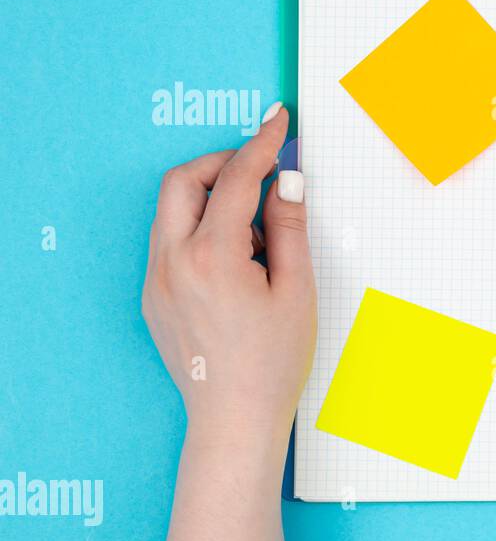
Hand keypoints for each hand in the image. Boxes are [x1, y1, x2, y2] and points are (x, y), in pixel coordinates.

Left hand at [142, 104, 315, 461]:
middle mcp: (172, 263)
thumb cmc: (272, 364)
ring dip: (211, 197)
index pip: (237, 179)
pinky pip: (170, 241)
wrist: (234, 418)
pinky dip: (200, 229)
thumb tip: (287, 181)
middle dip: (222, 162)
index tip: (277, 122)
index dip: (262, 144)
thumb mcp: (297, 290)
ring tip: (256, 227)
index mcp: (212, 258)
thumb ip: (289, 227)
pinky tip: (237, 258)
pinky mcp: (153, 296)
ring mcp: (156, 280)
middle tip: (261, 167)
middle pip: (184, 180)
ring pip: (172, 210)